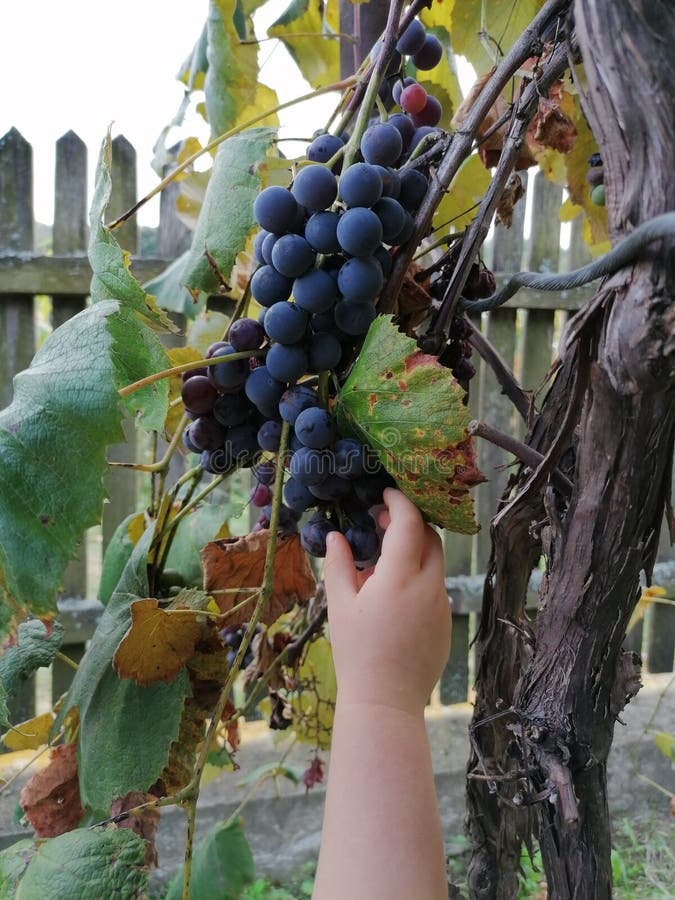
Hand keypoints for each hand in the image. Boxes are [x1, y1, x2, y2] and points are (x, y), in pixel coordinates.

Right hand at [323, 488, 450, 715]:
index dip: (400, 502)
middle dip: (410, 522)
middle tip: (382, 521)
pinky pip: (435, 587)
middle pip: (431, 537)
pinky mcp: (446, 622)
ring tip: (381, 561)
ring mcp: (442, 604)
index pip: (410, 523)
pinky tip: (393, 594)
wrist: (386, 701)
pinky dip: (419, 576)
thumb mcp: (340, 605)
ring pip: (435, 562)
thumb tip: (337, 535)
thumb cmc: (357, 652)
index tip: (386, 494)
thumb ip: (339, 564)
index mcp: (401, 577)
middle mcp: (429, 586)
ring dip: (414, 550)